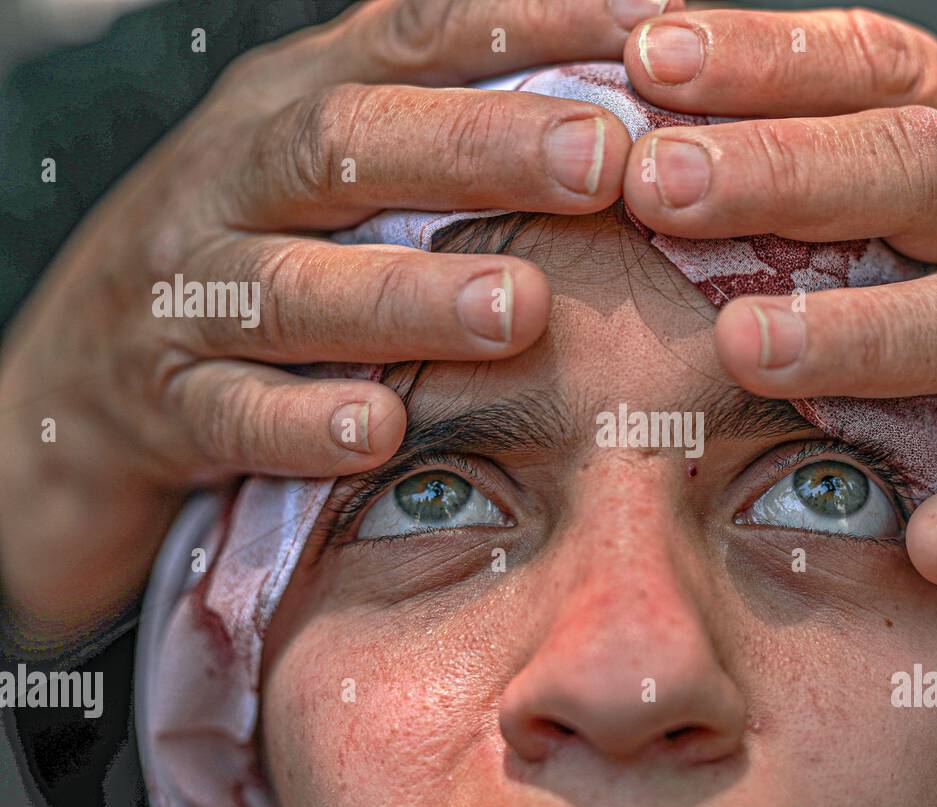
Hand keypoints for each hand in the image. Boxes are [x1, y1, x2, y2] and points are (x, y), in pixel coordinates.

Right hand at [0, 0, 681, 641]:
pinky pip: (235, 416)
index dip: (524, 21)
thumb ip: (433, 110)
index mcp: (290, 108)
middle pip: (346, 143)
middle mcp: (232, 182)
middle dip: (476, 148)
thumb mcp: (324, 159)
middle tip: (598, 159)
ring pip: (292, 286)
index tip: (645, 23)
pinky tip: (379, 427)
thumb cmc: (249, 248)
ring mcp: (189, 295)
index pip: (410, 38)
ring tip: (518, 308)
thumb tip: (605, 51)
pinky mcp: (169, 407)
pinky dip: (305, 424)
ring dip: (407, 296)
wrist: (82, 376)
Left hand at [619, 7, 936, 650]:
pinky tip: (926, 543)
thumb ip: (820, 127)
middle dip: (787, 175)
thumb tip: (654, 71)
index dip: (768, 59)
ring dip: (865, 336)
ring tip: (745, 347)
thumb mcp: (933, 158)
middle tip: (661, 187)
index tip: (650, 64)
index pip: (879, 69)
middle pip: (926, 174)